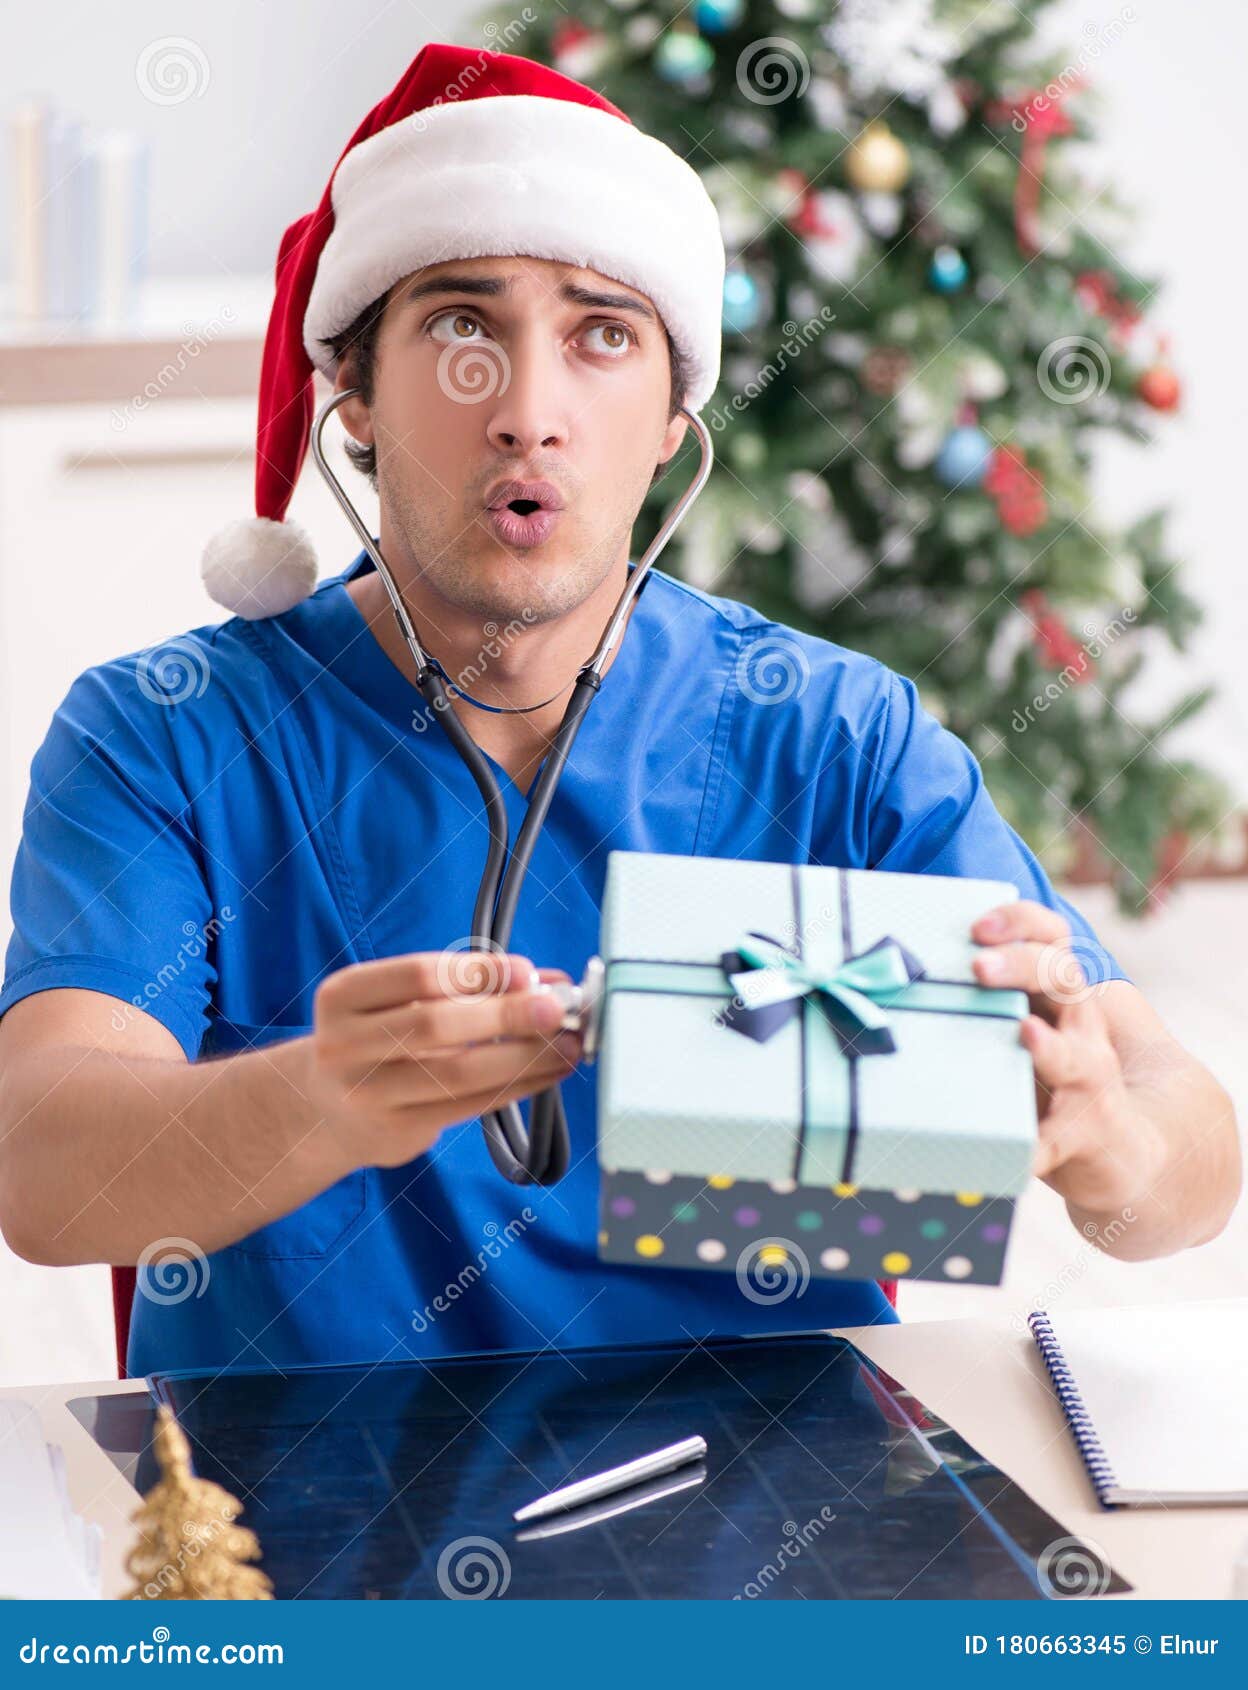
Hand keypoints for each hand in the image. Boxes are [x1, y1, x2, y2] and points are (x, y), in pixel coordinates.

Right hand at [303, 951, 581, 1168]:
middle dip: (506, 1015)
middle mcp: (344, 1045)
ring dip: (523, 1057)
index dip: (477, 972)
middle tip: (557, 1009)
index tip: (525, 972)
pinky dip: (516, 1087)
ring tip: (568, 1045)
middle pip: (436, 1025)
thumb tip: (549, 980)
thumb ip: (467, 985)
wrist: (323, 1107)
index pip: (418, 975)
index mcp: (344, 996)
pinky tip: (547, 1073)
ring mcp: (366, 1095)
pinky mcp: (395, 1132)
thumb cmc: (379, 1039)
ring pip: (457, 1074)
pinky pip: (468, 1107)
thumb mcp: (403, 1001)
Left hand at [968, 900, 1163, 1217]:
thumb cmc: (1052, 1077)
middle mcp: (1082, 1028)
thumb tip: (888, 978)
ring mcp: (1090, 1080)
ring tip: (1025, 1033)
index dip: (1021, 921)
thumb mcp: (1028, 1026)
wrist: (1122, 1150)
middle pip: (1065, 979)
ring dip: (1048, 1047)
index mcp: (1062, 995)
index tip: (977, 925)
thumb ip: (983, 1002)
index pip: (1053, 938)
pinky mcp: (1084, 1134)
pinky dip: (1035, 1148)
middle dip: (1023, 966)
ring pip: (1075, 1055)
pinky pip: (1056, 1140)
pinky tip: (1018, 1156)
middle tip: (978, 965)